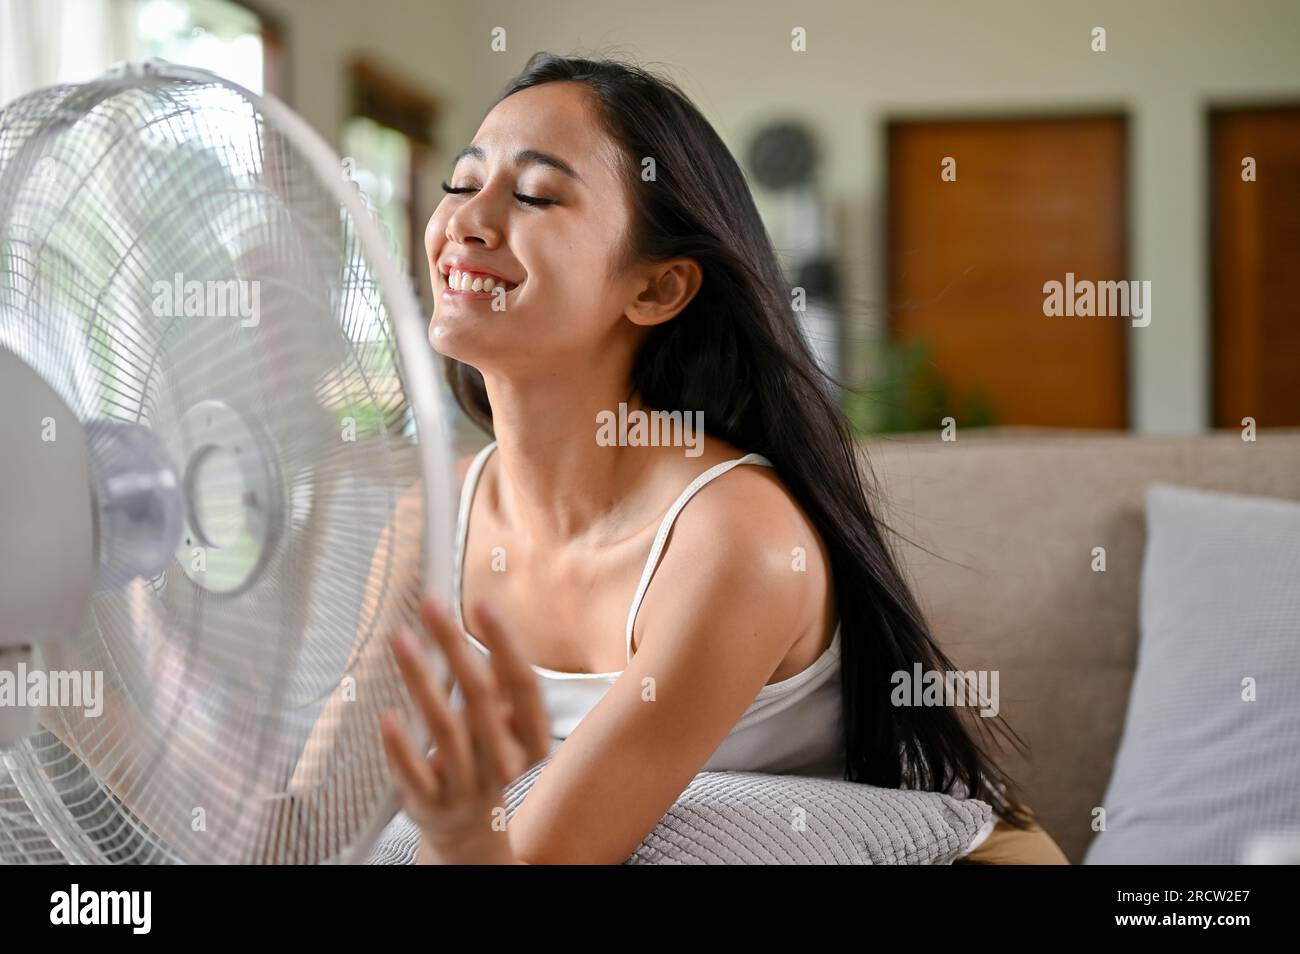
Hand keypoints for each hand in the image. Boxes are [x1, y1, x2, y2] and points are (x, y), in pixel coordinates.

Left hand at [380, 595, 550, 863]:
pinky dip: (400, 746)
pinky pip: (414, 773)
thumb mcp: (504, 722)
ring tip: (402, 640)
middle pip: (481, 697)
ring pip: (446, 730)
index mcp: (533, 740)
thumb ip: (497, 679)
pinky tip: (386, 715)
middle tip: (432, 607)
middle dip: (455, 646)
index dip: (505, 643)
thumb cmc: (483, 753)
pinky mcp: (432, 804)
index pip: (524, 685)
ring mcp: (469, 787)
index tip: (483, 604)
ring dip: (421, 681)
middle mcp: (506, 764)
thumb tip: (473, 615)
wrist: (466, 824)